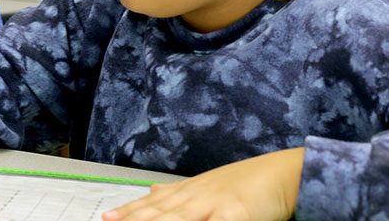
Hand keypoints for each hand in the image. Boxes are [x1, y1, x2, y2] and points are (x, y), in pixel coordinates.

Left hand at [102, 148, 304, 220]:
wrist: (283, 173)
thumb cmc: (245, 183)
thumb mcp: (206, 186)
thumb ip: (177, 192)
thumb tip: (151, 191)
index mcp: (186, 192)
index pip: (150, 205)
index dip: (127, 212)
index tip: (105, 218)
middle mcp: (195, 197)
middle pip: (157, 213)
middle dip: (133, 220)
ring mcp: (213, 205)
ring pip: (177, 220)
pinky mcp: (235, 214)